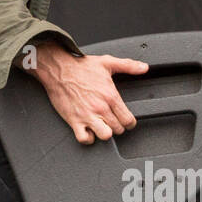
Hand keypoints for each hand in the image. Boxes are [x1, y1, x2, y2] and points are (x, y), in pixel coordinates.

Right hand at [27, 42, 148, 143]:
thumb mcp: (107, 62)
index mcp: (110, 96)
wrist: (58, 69)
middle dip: (117, 126)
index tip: (126, 121)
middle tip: (112, 121)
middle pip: (118, 129)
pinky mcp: (74, 120)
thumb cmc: (80, 67)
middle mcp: (100, 108)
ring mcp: (87, 115)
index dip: (129, 122)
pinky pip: (85, 138)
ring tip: (102, 126)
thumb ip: (128, 66)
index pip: (128, 120)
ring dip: (105, 133)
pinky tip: (88, 130)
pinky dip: (88, 138)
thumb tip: (143, 68)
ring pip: (105, 136)